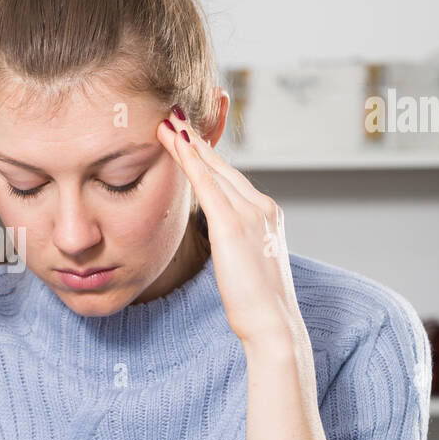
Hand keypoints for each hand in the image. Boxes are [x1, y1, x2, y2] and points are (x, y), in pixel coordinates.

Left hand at [157, 110, 303, 350]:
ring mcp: (250, 213)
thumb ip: (235, 243)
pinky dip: (189, 159)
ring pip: (212, 168)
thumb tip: (220, 240)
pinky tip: (174, 142)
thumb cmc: (257, 304)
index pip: (232, 178)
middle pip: (222, 166)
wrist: (273, 324)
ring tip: (165, 122)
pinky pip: (206, 183)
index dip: (208, 156)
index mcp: (267, 215)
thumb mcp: (248, 263)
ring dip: (187, 142)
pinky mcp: (233, 225)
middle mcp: (262, 206)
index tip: (190, 136)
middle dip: (196, 140)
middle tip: (174, 116)